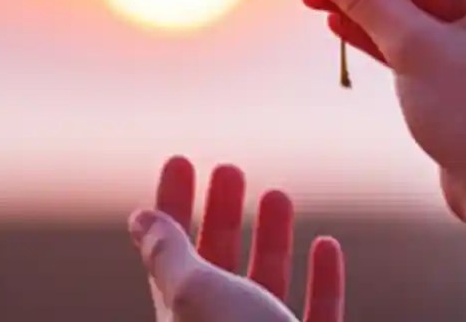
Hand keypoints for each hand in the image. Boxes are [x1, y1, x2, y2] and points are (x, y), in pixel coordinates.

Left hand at [129, 156, 344, 321]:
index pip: (167, 255)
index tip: (181, 160)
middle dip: (219, 214)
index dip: (170, 206)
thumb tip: (139, 220)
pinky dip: (321, 280)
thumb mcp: (198, 297)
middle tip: (229, 170)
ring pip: (265, 290)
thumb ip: (170, 257)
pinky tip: (326, 244)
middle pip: (213, 268)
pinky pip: (316, 317)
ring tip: (276, 193)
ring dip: (271, 239)